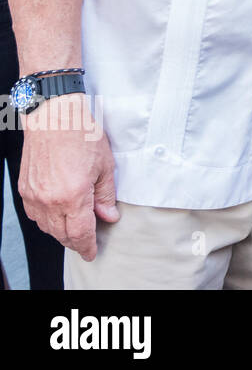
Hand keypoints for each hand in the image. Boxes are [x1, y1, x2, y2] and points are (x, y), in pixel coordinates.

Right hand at [17, 93, 118, 261]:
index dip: (87, 246)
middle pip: (62, 234)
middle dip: (76, 242)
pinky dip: (47, 220)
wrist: (54, 117)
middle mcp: (49, 199)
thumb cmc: (81, 135)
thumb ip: (105, 195)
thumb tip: (109, 216)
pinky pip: (35, 214)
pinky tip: (59, 214)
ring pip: (47, 226)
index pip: (79, 233)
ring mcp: (34, 195)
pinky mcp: (24, 189)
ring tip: (76, 228)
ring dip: (61, 232)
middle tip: (87, 242)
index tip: (92, 252)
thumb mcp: (105, 165)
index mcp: (72, 196)